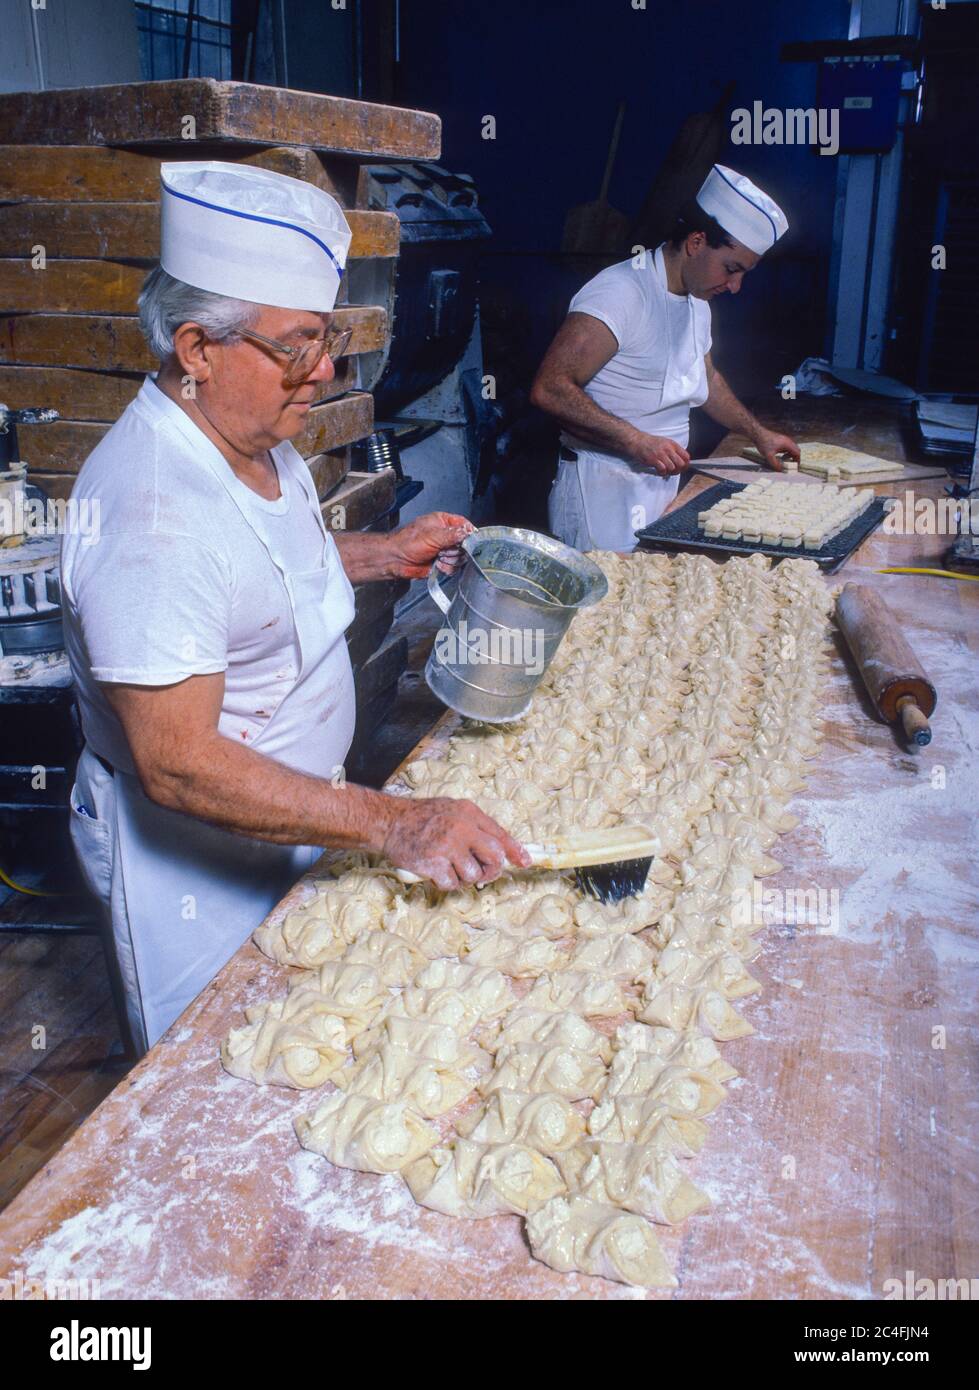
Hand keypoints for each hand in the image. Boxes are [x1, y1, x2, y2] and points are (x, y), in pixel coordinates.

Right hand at [381, 796, 530, 891]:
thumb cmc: (422, 817)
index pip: (499, 834)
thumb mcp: (453, 810)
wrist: (390, 822)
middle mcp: (461, 828)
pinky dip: (446, 883)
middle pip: (494, 857)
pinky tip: (436, 871)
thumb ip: (475, 826)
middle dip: (491, 870)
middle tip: (481, 873)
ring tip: (450, 867)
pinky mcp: (434, 863)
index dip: (515, 851)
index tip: (525, 862)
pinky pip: (453, 884)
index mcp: (469, 812)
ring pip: (473, 875)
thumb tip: (501, 849)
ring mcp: (448, 846)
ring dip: (464, 877)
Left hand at [388, 512, 474, 579]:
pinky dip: (447, 568)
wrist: (396, 560)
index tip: (468, 540)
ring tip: (437, 556)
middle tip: (443, 549)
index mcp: (443, 522)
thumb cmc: (407, 543)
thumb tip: (467, 532)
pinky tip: (437, 564)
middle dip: (455, 550)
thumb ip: (452, 534)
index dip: (468, 533)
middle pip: (465, 543)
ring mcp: (444, 550)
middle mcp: (445, 535)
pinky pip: (454, 567)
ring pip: (460, 557)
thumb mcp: (432, 535)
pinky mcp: (443, 563)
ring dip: (450, 560)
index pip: (464, 524)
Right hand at [631, 432, 690, 475]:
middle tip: (674, 471)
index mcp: (673, 445)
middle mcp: (668, 449)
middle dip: (679, 470)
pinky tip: (659, 470)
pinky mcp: (653, 459)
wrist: (638, 441)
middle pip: (681, 464)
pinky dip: (662, 473)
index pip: (686, 456)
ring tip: (665, 471)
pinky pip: (663, 470)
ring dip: (669, 472)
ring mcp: (661, 454)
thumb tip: (681, 461)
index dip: (686, 465)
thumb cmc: (651, 443)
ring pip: (672, 468)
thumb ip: (674, 451)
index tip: (682, 468)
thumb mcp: (666, 443)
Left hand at [752, 429, 799, 470]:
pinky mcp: (781, 440)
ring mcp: (785, 440)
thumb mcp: (769, 456)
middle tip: (790, 465)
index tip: (795, 467)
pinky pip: (787, 447)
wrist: (758, 434)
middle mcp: (788, 441)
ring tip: (783, 460)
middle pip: (796, 450)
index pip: (797, 453)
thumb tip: (780, 470)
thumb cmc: (764, 443)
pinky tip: (780, 456)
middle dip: (794, 458)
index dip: (798, 460)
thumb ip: (775, 464)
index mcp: (787, 444)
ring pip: (792, 449)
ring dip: (790, 455)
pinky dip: (786, 453)